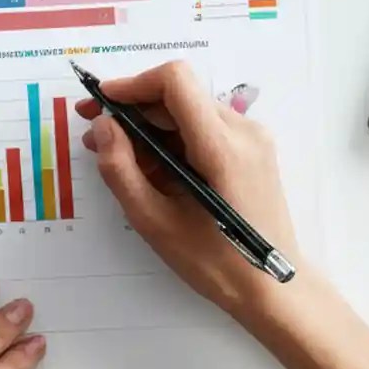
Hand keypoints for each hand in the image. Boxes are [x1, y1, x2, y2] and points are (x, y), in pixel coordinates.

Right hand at [75, 61, 300, 321]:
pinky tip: (152, 166)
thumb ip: (121, 170)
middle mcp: (242, 131)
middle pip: (179, 94)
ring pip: (190, 109)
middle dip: (133, 108)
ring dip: (151, 125)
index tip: (101, 103)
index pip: (175, 81)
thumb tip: (102, 126)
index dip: (132, 84)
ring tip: (118, 155)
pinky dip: (173, 137)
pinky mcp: (252, 149)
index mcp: (222, 147)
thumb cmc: (217, 263)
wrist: (273, 287)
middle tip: (95, 133)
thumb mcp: (155, 222)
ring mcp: (252, 138)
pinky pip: (205, 127)